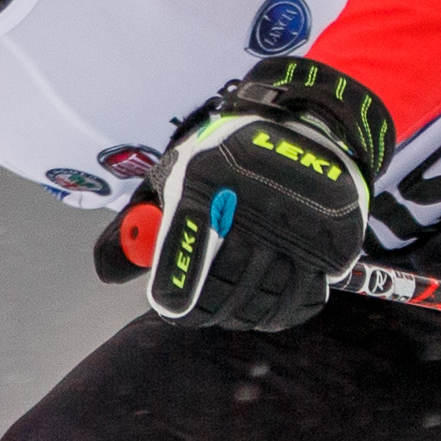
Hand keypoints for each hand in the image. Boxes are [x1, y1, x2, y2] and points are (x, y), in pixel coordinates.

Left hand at [140, 59, 393, 332]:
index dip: (173, 298)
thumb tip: (109, 272)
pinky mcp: (331, 242)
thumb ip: (135, 224)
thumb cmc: (225, 159)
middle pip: (222, 292)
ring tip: (234, 307)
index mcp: (204, 184)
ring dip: (242, 315)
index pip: (181, 267)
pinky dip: (280, 313)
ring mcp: (297, 226)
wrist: (302, 125)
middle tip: (200, 311)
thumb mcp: (174, 175)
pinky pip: (302, 299)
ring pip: (263, 301)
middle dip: (206, 311)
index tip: (171, 307)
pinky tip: (266, 306)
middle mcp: (252, 206)